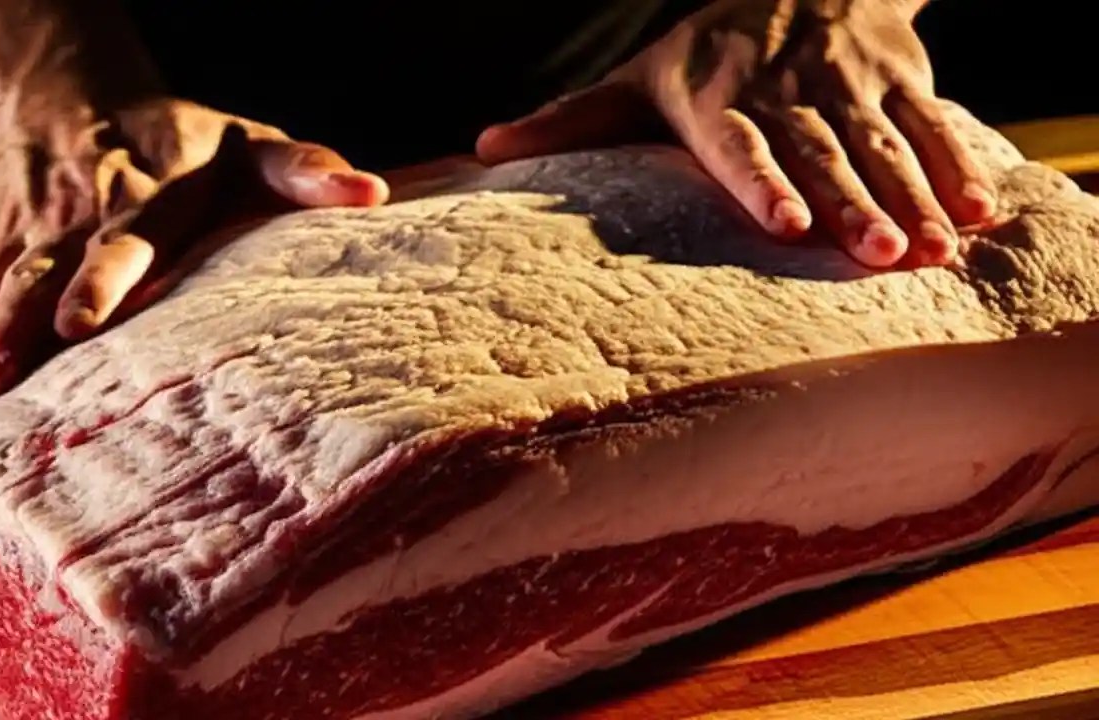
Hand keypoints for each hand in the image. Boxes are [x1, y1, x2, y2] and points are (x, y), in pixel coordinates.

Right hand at [0, 99, 387, 407]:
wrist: (73, 87)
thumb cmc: (183, 136)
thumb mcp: (251, 143)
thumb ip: (306, 172)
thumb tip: (372, 194)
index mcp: (141, 195)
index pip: (119, 237)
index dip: (100, 276)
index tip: (81, 320)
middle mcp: (68, 213)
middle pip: (32, 273)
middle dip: (5, 329)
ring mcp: (14, 231)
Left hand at [477, 0, 995, 267]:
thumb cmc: (705, 56)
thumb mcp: (636, 81)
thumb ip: (569, 121)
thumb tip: (482, 148)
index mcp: (719, 97)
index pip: (740, 143)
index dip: (761, 181)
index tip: (782, 222)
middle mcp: (788, 90)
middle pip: (822, 151)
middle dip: (850, 202)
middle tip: (874, 254)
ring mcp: (851, 86)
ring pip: (884, 144)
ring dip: (909, 197)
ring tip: (924, 250)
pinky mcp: (902, 81)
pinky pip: (934, 125)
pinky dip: (957, 168)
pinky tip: (975, 216)